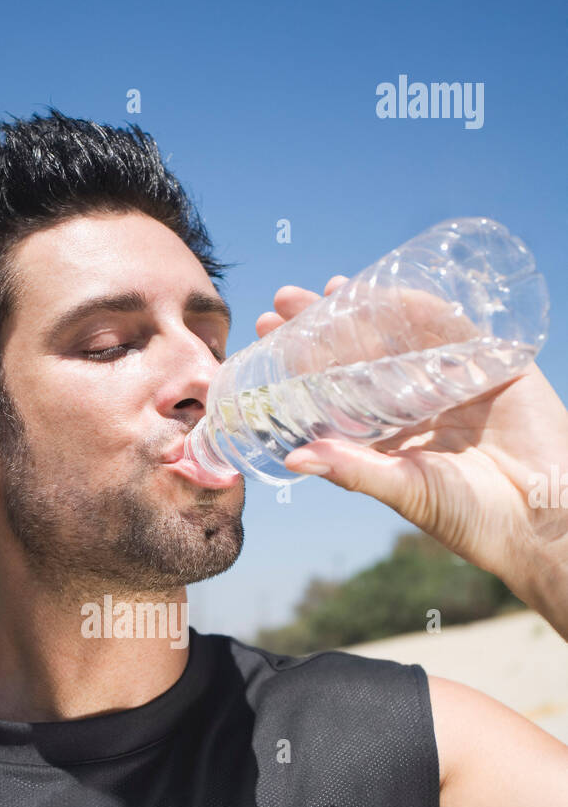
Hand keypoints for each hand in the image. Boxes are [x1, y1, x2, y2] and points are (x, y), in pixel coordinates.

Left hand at [255, 278, 567, 633]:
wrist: (545, 518)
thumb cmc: (473, 518)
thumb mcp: (406, 491)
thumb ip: (354, 471)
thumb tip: (294, 458)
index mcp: (389, 440)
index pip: (334, 395)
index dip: (301, 369)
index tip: (266, 345)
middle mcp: (415, 408)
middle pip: (359, 357)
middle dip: (322, 329)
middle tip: (283, 303)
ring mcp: (453, 384)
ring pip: (400, 336)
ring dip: (363, 310)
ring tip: (326, 287)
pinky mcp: (492, 366)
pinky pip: (453, 328)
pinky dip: (420, 306)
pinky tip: (386, 289)